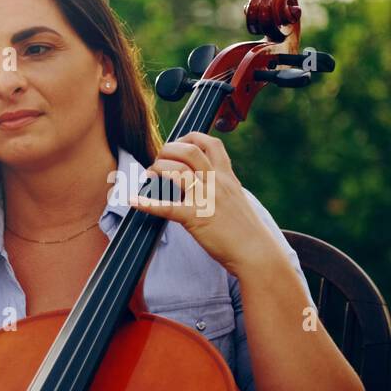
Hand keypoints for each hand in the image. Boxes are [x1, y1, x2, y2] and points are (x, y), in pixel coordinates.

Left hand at [128, 131, 279, 276]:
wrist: (257, 253)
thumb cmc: (247, 231)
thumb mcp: (236, 200)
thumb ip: (220, 188)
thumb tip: (200, 184)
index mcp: (227, 177)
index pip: (210, 143)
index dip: (189, 138)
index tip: (177, 146)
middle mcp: (217, 182)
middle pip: (188, 151)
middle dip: (167, 151)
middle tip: (158, 162)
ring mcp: (206, 199)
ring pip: (176, 172)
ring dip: (157, 170)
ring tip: (149, 178)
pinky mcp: (196, 219)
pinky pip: (167, 207)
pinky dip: (147, 204)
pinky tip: (134, 201)